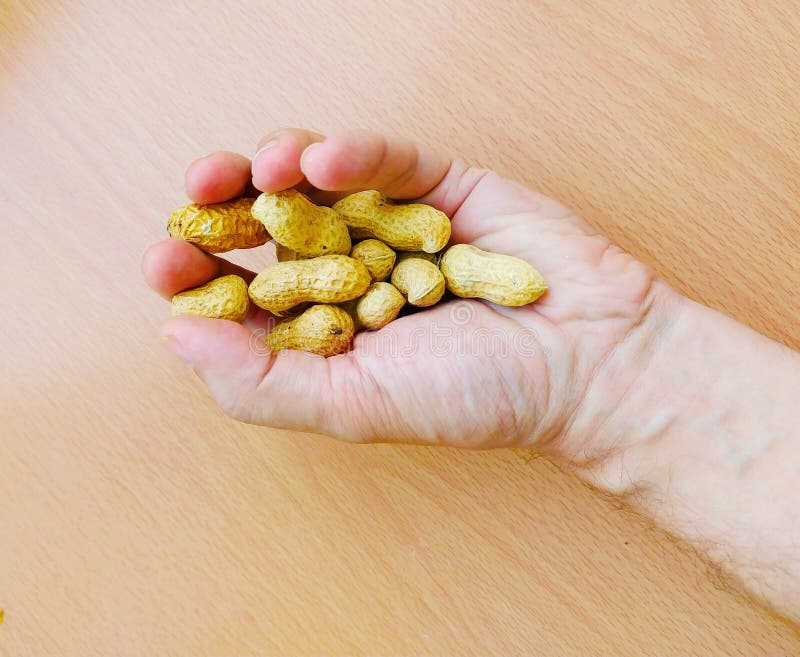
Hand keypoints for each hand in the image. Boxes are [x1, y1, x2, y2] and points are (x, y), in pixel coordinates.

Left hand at [142, 128, 667, 450]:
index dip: (199, 272)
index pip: (244, 291)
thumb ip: (260, 382)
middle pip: (269, 224)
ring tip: (261, 169)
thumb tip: (171, 334)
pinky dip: (353, 151)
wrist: (587, 363)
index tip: (165, 260)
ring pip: (318, 180)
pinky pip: (385, 157)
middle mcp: (352, 272)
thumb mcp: (356, 404)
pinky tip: (323, 159)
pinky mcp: (440, 186)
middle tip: (197, 192)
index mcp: (326, 328)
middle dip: (225, 204)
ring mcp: (393, 224)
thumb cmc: (476, 395)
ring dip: (279, 164)